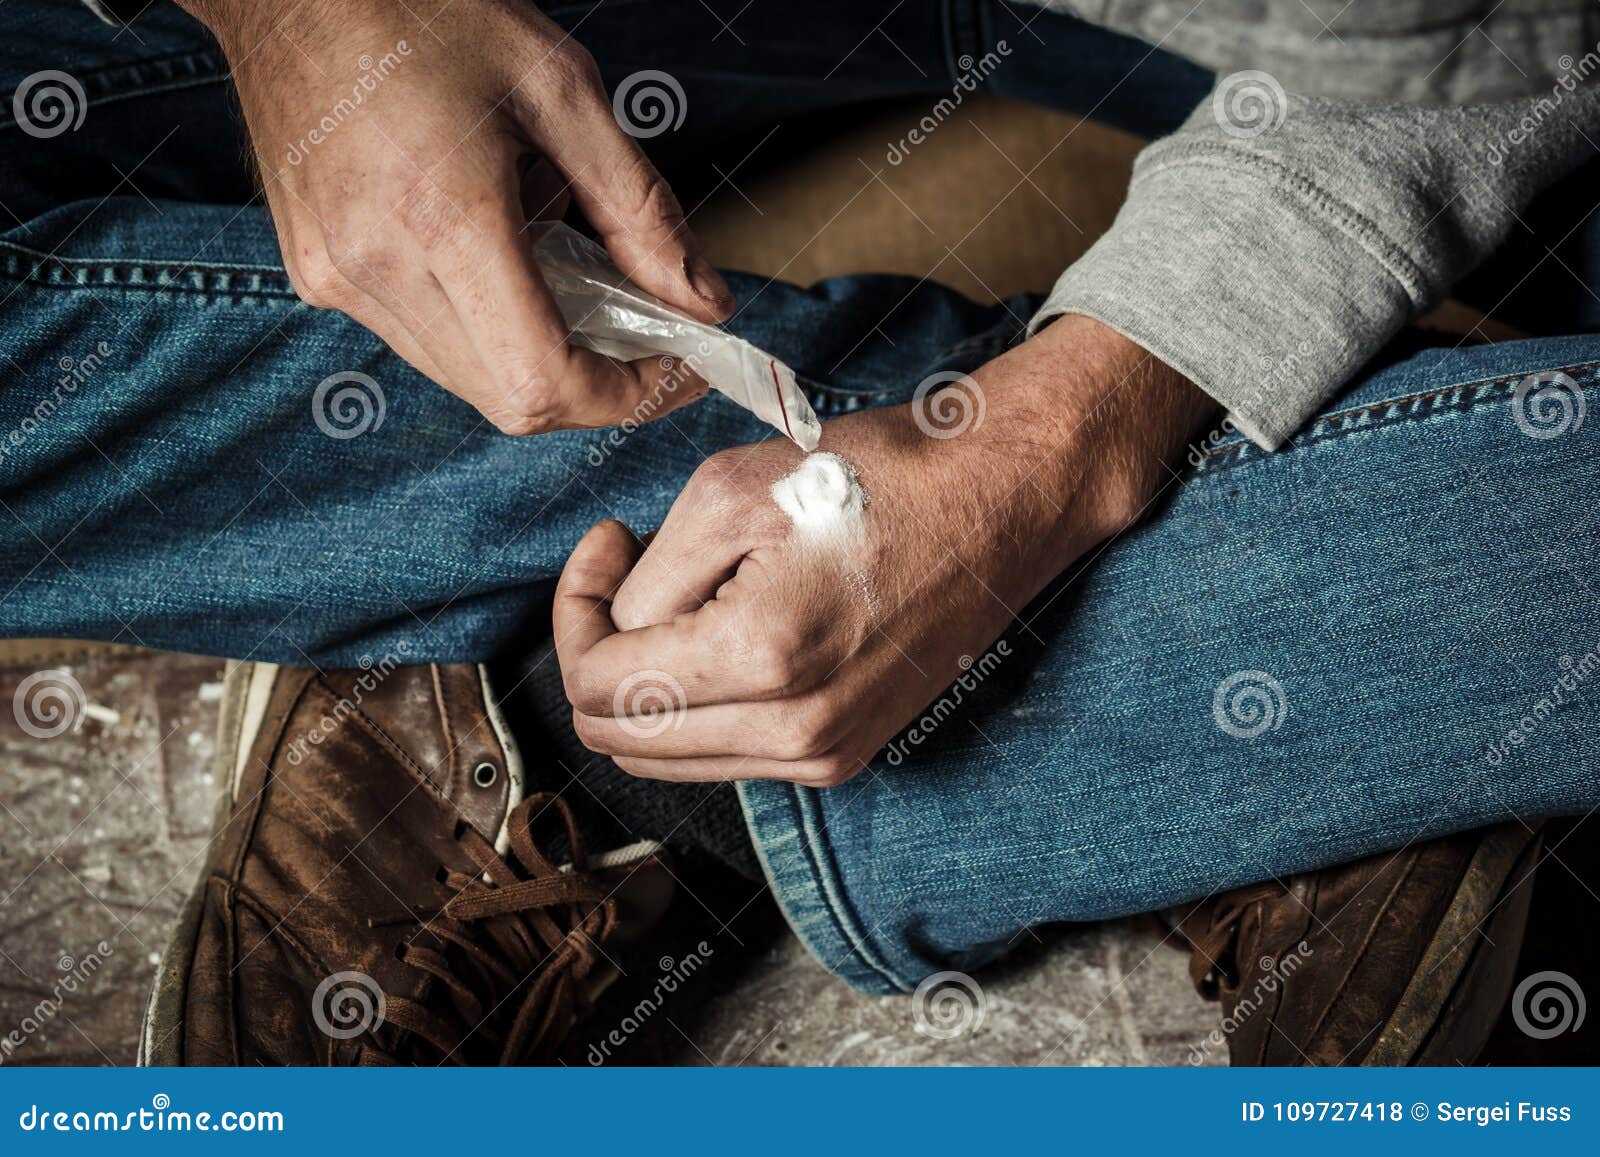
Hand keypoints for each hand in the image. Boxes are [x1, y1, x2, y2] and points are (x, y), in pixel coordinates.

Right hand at [180, 0, 729, 432]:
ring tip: (562, 267)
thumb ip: (640, 209)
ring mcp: (339, 281)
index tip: (677, 370)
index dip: (626, 396)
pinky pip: (425, 343)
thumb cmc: (426, 12)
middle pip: (513, 401)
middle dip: (595, 384)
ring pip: (470, 381)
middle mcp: (378, 269)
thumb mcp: (562, 90)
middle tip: (645, 336)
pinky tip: (494, 250)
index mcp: (444, 218)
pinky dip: (484, 326)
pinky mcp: (320, 277)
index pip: (543, 382)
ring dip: (538, 354)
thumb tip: (704, 301)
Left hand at [553, 316, 1219, 783]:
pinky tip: (723, 636)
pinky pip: (726, 756)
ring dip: (644, 686)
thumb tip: (614, 626)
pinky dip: (698, 707)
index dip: (572, 608)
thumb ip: (647, 579)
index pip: (595, 683)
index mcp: (760, 660)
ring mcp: (823, 756)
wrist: (998, 502)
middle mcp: (793, 732)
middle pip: (618, 738)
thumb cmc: (877, 478)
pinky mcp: (843, 757)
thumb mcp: (731, 491)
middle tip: (624, 572)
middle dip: (595, 654)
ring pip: (665, 759)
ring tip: (679, 601)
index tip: (606, 541)